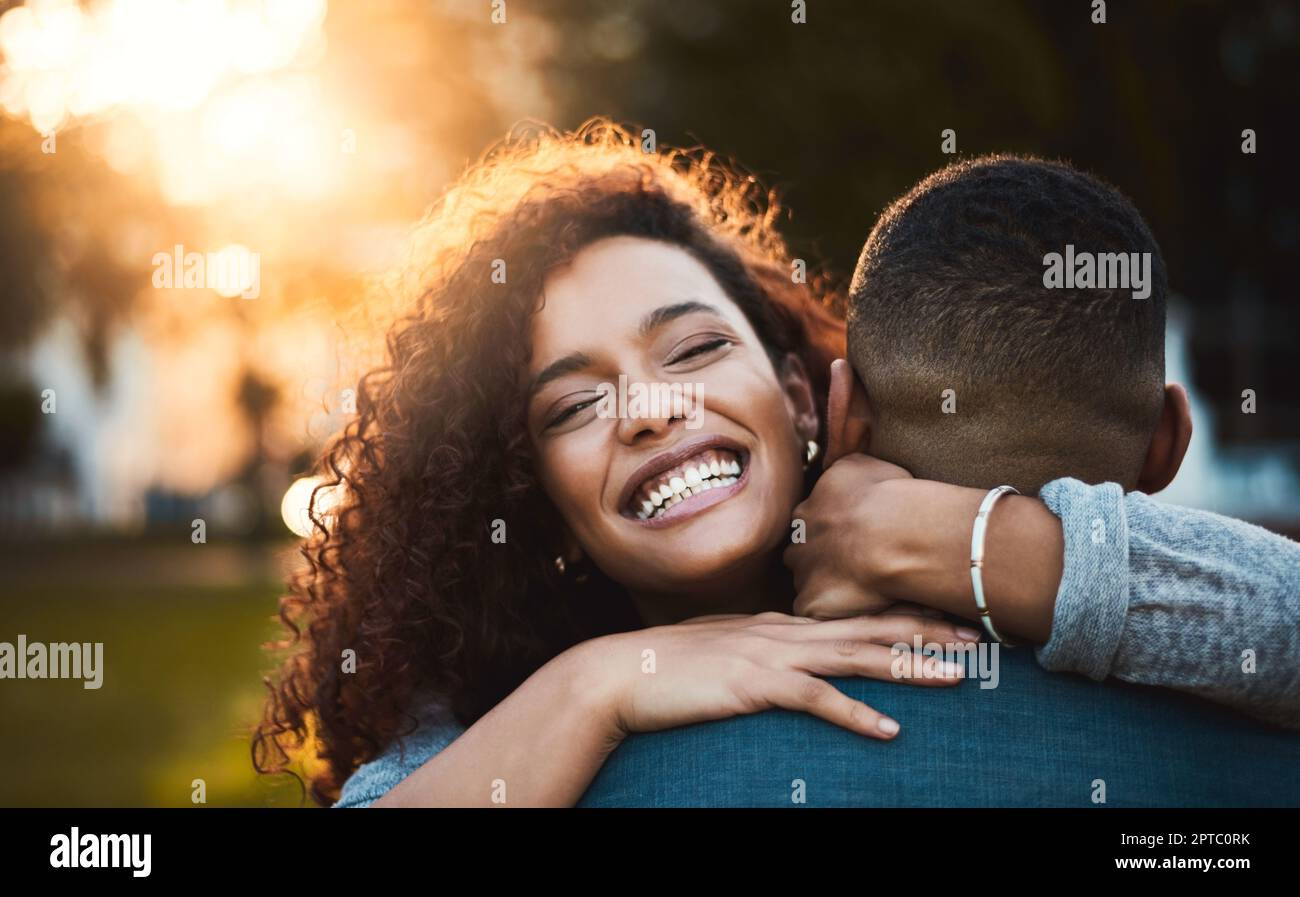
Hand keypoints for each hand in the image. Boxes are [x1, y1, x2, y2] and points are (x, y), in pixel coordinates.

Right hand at [578, 611, 975, 740]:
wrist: (619, 674)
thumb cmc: (666, 667)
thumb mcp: (722, 650)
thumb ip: (760, 649)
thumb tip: (789, 657)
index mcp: (778, 624)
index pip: (852, 617)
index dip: (904, 617)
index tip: (948, 621)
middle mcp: (782, 632)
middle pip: (867, 628)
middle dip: (925, 632)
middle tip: (978, 637)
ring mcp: (769, 655)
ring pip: (852, 656)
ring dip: (907, 666)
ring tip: (955, 677)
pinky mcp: (753, 685)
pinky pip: (815, 701)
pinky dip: (855, 714)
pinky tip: (889, 731)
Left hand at [784, 453, 915, 619]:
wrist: (894, 534)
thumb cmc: (891, 497)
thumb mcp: (863, 464)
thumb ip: (844, 472)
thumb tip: (846, 476)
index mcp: (811, 504)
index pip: (811, 519)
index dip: (834, 531)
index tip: (856, 538)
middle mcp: (800, 535)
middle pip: (802, 549)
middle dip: (820, 557)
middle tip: (855, 565)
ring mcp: (803, 570)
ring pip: (806, 580)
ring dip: (826, 585)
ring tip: (859, 590)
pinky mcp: (810, 602)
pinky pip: (815, 611)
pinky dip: (832, 612)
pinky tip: (857, 608)